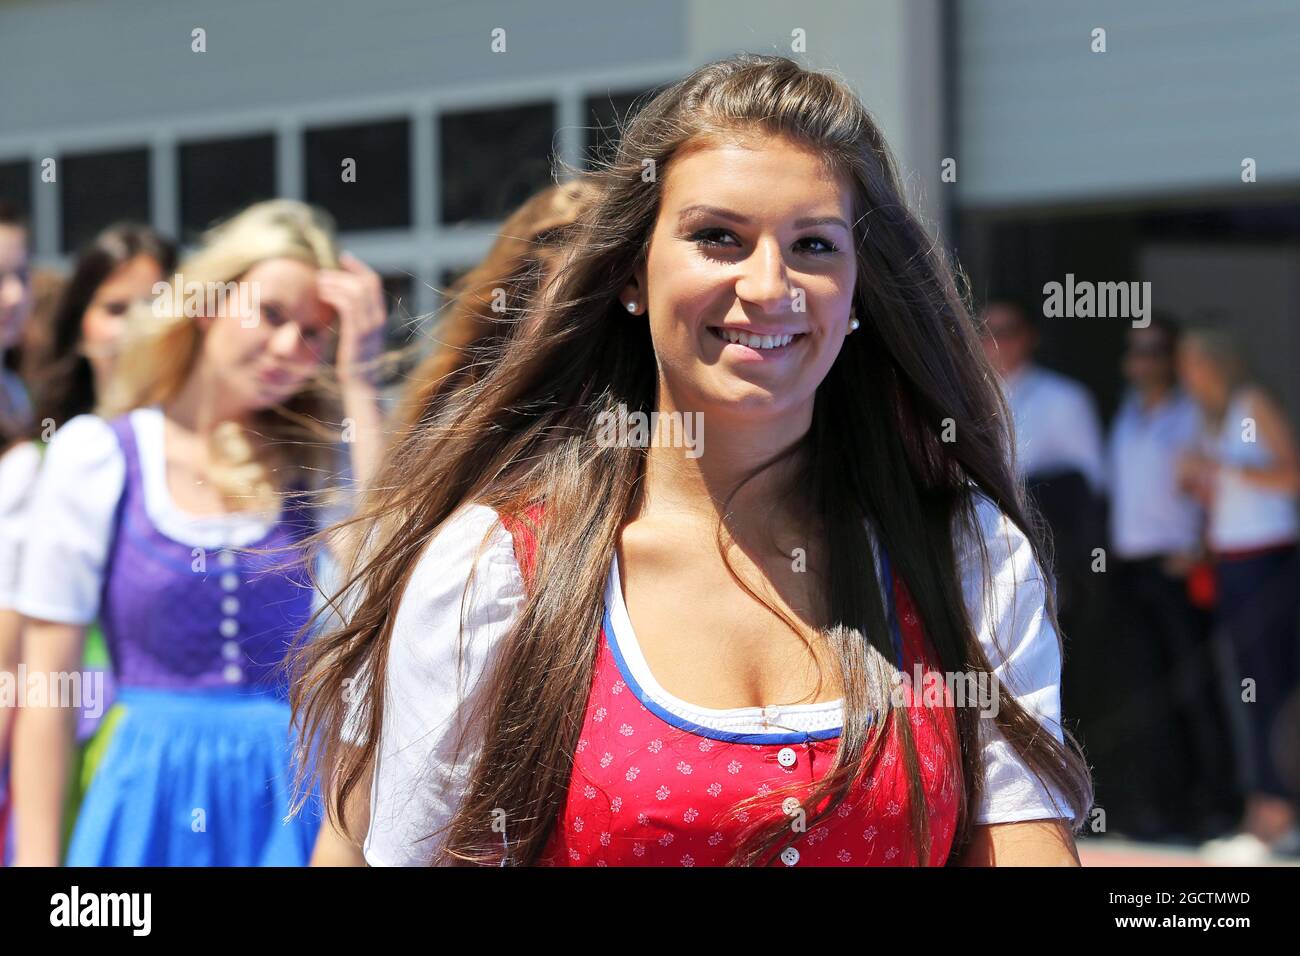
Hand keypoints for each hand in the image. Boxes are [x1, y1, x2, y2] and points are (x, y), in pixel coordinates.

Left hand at [317, 252, 385, 387]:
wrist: (360, 383)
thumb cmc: (355, 360)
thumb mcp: (357, 335)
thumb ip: (354, 317)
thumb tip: (340, 299)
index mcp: (379, 315)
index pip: (373, 282)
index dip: (358, 267)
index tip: (343, 258)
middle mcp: (378, 317)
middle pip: (364, 283)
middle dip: (342, 274)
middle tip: (322, 274)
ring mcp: (369, 325)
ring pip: (355, 291)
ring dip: (335, 283)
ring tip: (319, 284)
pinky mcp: (357, 332)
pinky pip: (347, 305)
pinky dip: (334, 295)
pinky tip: (322, 295)